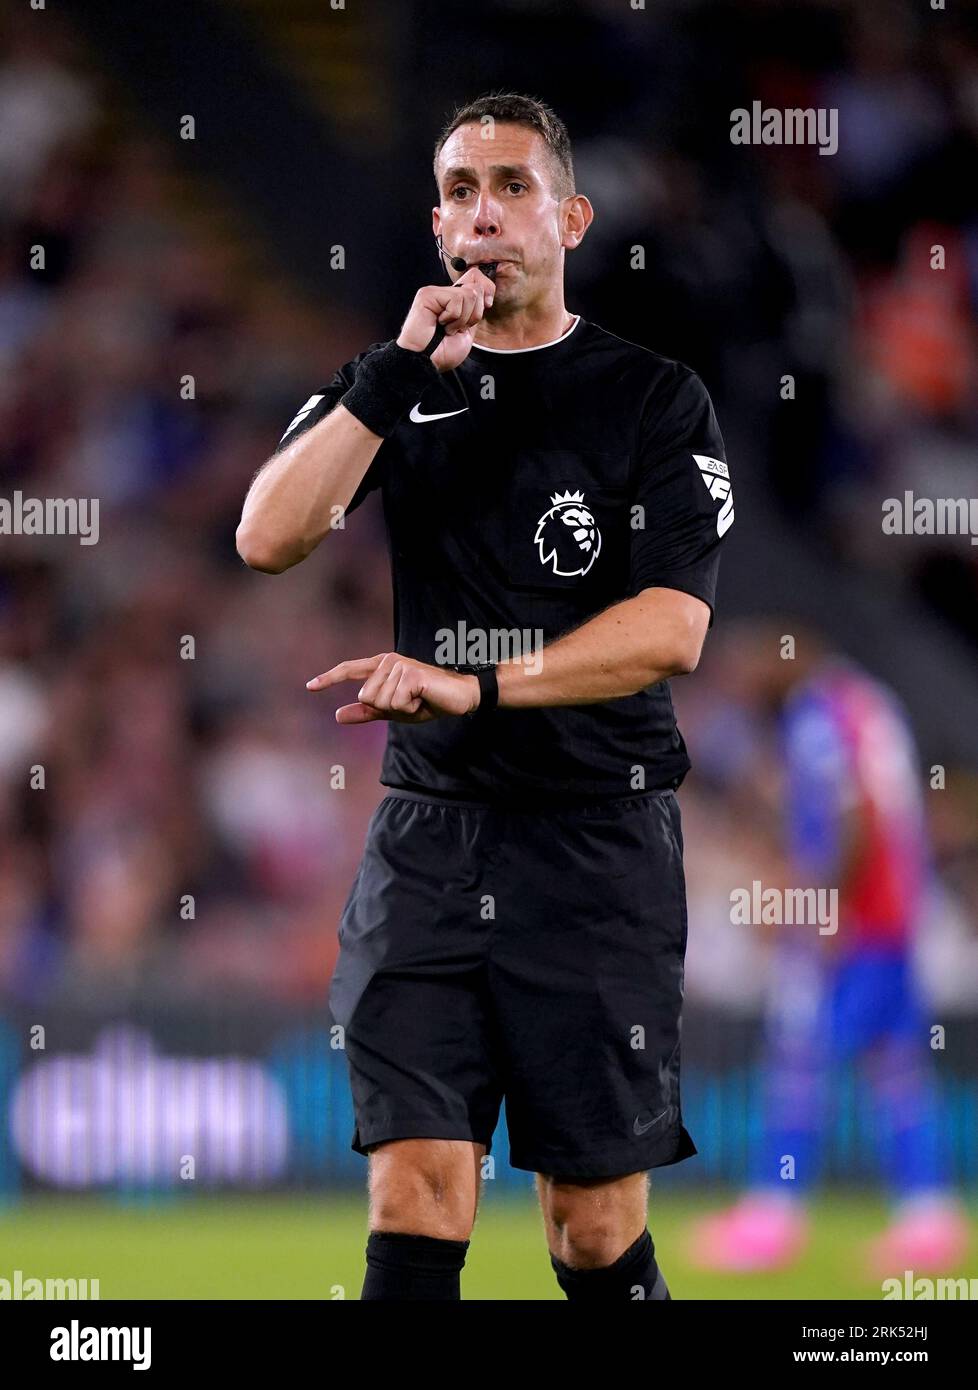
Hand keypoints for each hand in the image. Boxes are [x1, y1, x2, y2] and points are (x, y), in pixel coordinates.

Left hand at [306, 652, 479, 723]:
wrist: (458, 697)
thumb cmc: (426, 702)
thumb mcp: (392, 711)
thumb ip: (366, 712)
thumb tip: (337, 715)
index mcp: (380, 666)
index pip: (350, 670)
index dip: (329, 679)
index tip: (310, 687)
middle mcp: (387, 661)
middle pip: (367, 696)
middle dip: (388, 708)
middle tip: (410, 702)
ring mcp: (398, 665)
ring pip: (380, 701)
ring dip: (400, 709)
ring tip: (417, 699)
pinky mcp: (410, 673)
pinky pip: (395, 703)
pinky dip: (409, 709)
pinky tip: (423, 698)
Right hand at [396, 267, 493, 371]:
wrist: (428, 361)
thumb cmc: (443, 352)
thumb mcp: (469, 329)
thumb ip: (476, 309)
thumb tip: (485, 289)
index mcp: (455, 301)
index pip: (477, 278)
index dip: (488, 289)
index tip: (488, 305)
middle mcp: (445, 294)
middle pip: (476, 287)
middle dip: (474, 314)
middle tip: (458, 328)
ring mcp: (436, 293)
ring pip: (469, 294)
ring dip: (462, 319)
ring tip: (447, 328)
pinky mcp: (428, 294)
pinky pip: (455, 300)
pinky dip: (452, 317)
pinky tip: (440, 324)